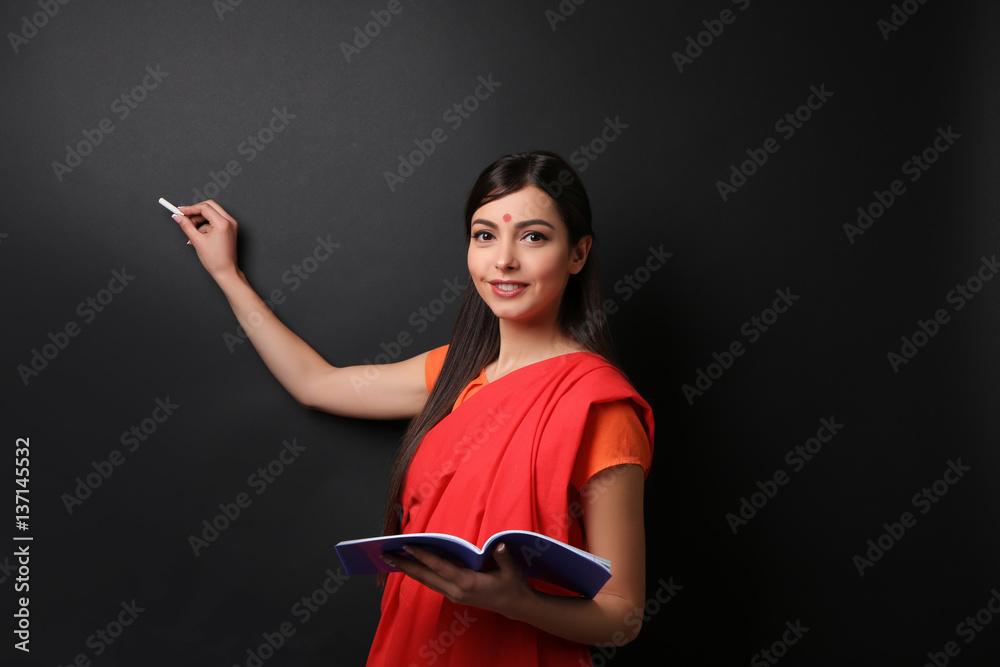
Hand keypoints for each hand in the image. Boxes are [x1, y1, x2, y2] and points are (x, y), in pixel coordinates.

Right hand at [173, 200, 241, 281]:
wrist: (226, 272)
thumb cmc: (215, 260)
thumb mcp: (197, 241)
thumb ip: (186, 226)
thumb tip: (178, 217)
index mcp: (223, 223)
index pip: (204, 208)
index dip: (190, 208)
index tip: (179, 211)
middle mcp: (230, 221)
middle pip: (209, 207)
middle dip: (195, 212)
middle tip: (184, 218)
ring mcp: (231, 225)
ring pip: (211, 214)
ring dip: (199, 221)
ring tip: (192, 234)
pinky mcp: (229, 229)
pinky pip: (214, 222)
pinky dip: (205, 227)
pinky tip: (199, 237)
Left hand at [382, 543, 533, 619]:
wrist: (515, 606)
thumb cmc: (513, 585)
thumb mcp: (511, 570)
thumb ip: (503, 557)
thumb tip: (498, 545)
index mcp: (467, 583)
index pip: (440, 566)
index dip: (423, 556)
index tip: (407, 546)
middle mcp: (456, 591)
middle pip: (425, 577)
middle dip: (404, 565)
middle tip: (385, 554)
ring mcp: (454, 595)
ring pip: (426, 581)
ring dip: (409, 570)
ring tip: (393, 559)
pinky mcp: (455, 595)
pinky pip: (433, 583)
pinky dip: (421, 574)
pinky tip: (413, 566)